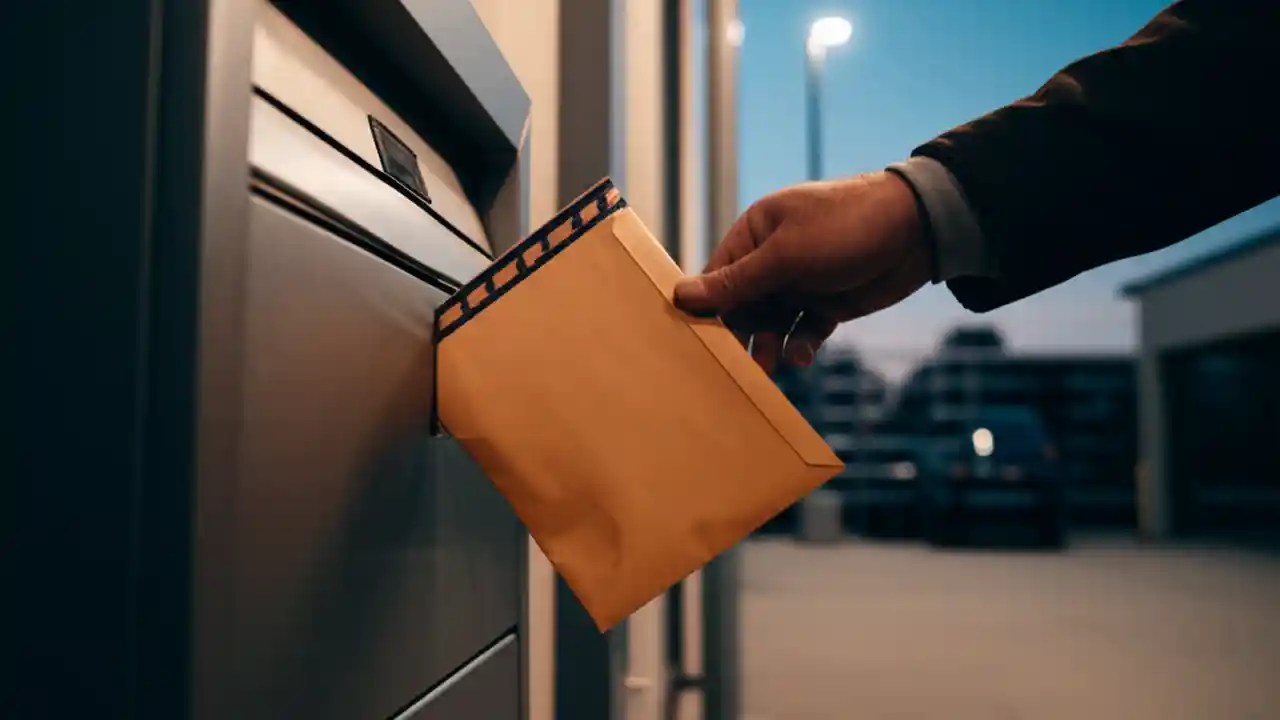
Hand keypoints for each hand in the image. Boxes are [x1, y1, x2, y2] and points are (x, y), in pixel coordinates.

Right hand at [673, 171, 931, 373]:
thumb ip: (735, 281)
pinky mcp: (828, 303)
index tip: (696, 341)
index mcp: (755, 233)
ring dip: (769, 344)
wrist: (918, 229)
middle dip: (740, 333)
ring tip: (770, 368)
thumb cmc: (845, 227)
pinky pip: (804, 330)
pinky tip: (802, 357)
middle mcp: (774, 258)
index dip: (707, 307)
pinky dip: (801, 345)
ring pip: (772, 322)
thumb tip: (681, 294)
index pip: (716, 276)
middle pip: (742, 305)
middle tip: (736, 365)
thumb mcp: (785, 256)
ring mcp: (802, 282)